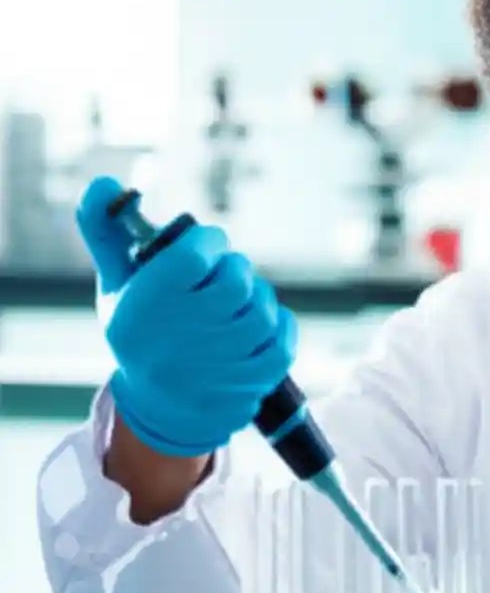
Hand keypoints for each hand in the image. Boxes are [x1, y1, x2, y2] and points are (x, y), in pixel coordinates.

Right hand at [78, 176, 296, 456]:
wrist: (161, 408)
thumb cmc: (141, 333)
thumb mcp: (117, 285)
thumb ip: (108, 232)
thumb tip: (103, 184)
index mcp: (147, 306)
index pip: (196, 253)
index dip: (209, 241)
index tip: (205, 246)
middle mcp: (184, 335)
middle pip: (237, 278)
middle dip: (233, 269)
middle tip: (220, 277)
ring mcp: (223, 362)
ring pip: (263, 306)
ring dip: (256, 297)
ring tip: (235, 305)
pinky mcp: (253, 380)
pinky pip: (284, 334)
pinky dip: (277, 324)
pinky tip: (257, 326)